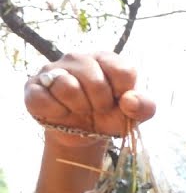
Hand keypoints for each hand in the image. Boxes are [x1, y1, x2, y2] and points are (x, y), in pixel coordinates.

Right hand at [24, 51, 155, 147]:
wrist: (84, 133)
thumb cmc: (111, 116)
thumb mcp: (135, 115)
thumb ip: (145, 106)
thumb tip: (130, 101)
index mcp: (106, 59)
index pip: (123, 71)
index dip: (123, 94)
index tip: (119, 101)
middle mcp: (78, 59)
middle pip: (95, 81)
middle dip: (101, 104)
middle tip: (97, 108)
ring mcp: (53, 71)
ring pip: (67, 87)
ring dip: (78, 107)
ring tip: (80, 109)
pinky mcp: (33, 87)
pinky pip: (43, 99)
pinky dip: (56, 112)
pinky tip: (61, 112)